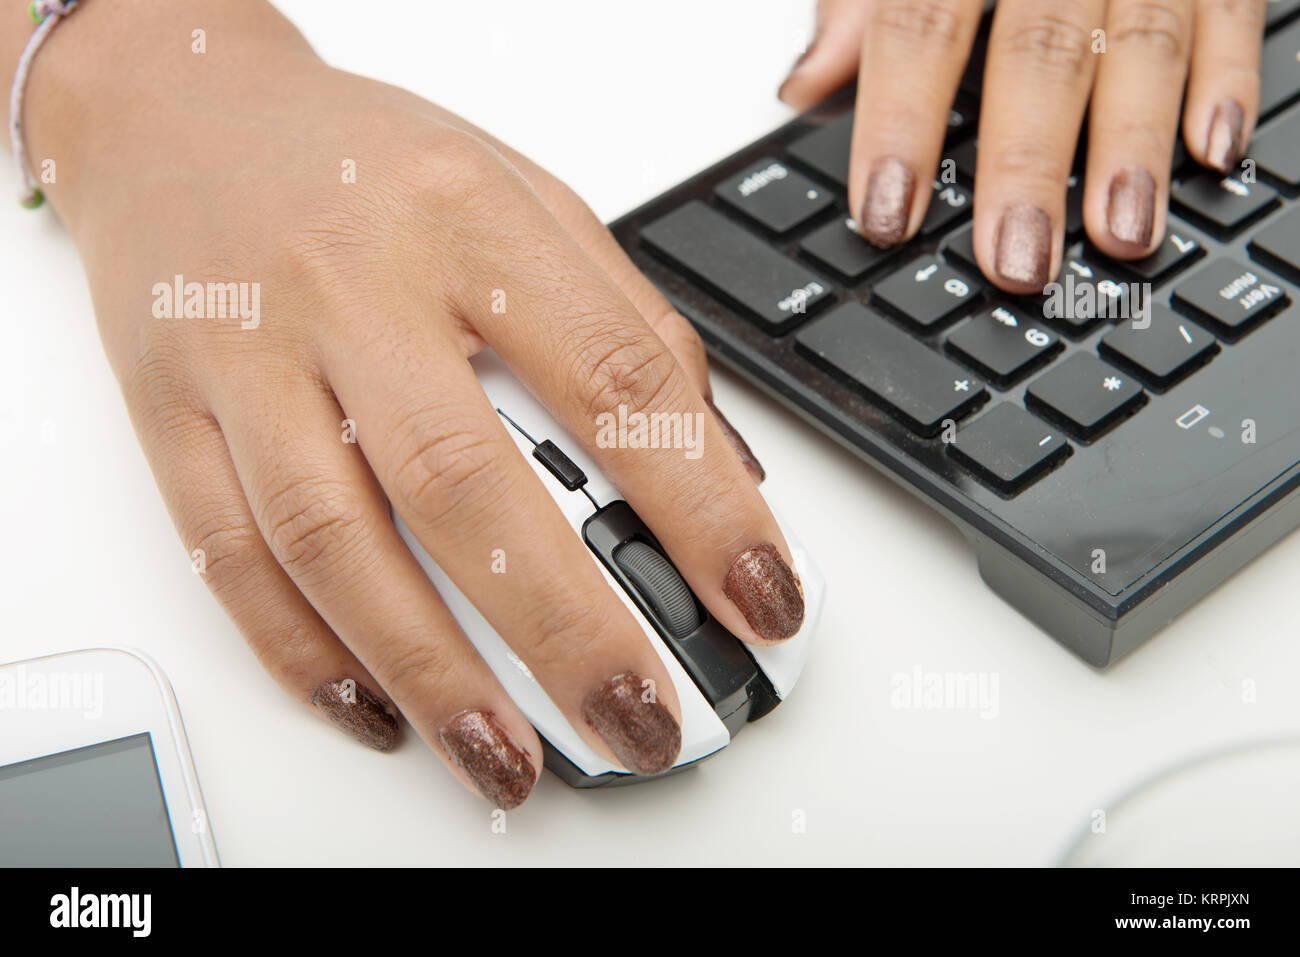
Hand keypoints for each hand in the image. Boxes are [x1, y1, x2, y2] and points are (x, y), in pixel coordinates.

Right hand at [16, 0, 796, 807]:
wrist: (184, 115)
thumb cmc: (371, 164)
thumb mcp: (527, 198)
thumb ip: (626, 324)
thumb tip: (720, 469)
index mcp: (469, 223)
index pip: (614, 378)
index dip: (704, 506)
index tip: (762, 599)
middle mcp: (351, 287)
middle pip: (465, 483)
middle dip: (567, 628)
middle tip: (641, 717)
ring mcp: (247, 353)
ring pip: (333, 545)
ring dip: (431, 673)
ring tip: (509, 759)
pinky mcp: (170, 413)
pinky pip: (227, 556)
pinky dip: (304, 654)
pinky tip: (379, 711)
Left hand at [779, 0, 1265, 290]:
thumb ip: (859, 6)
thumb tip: (806, 86)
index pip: (917, 27)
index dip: (898, 123)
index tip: (886, 212)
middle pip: (1036, 48)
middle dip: (1025, 162)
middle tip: (1015, 257)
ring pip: (1142, 36)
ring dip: (1131, 143)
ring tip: (1120, 232)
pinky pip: (1230, 8)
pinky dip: (1226, 79)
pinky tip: (1211, 154)